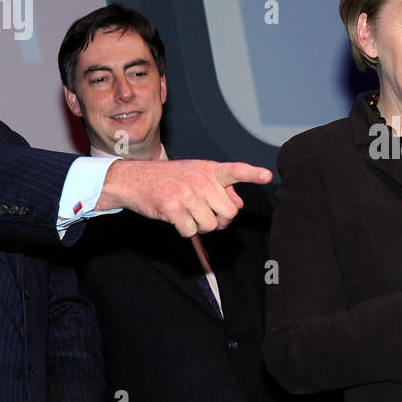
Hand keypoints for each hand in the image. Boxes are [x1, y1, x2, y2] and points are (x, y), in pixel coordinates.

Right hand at [96, 159, 271, 236]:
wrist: (133, 179)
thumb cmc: (168, 178)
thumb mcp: (195, 173)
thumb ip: (219, 186)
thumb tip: (238, 204)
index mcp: (208, 169)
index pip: (235, 170)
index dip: (253, 174)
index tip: (267, 176)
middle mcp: (200, 180)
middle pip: (229, 213)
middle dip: (220, 220)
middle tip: (206, 214)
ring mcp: (186, 194)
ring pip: (211, 226)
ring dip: (201, 226)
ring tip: (188, 213)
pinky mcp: (172, 208)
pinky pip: (191, 232)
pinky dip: (185, 231)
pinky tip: (176, 218)